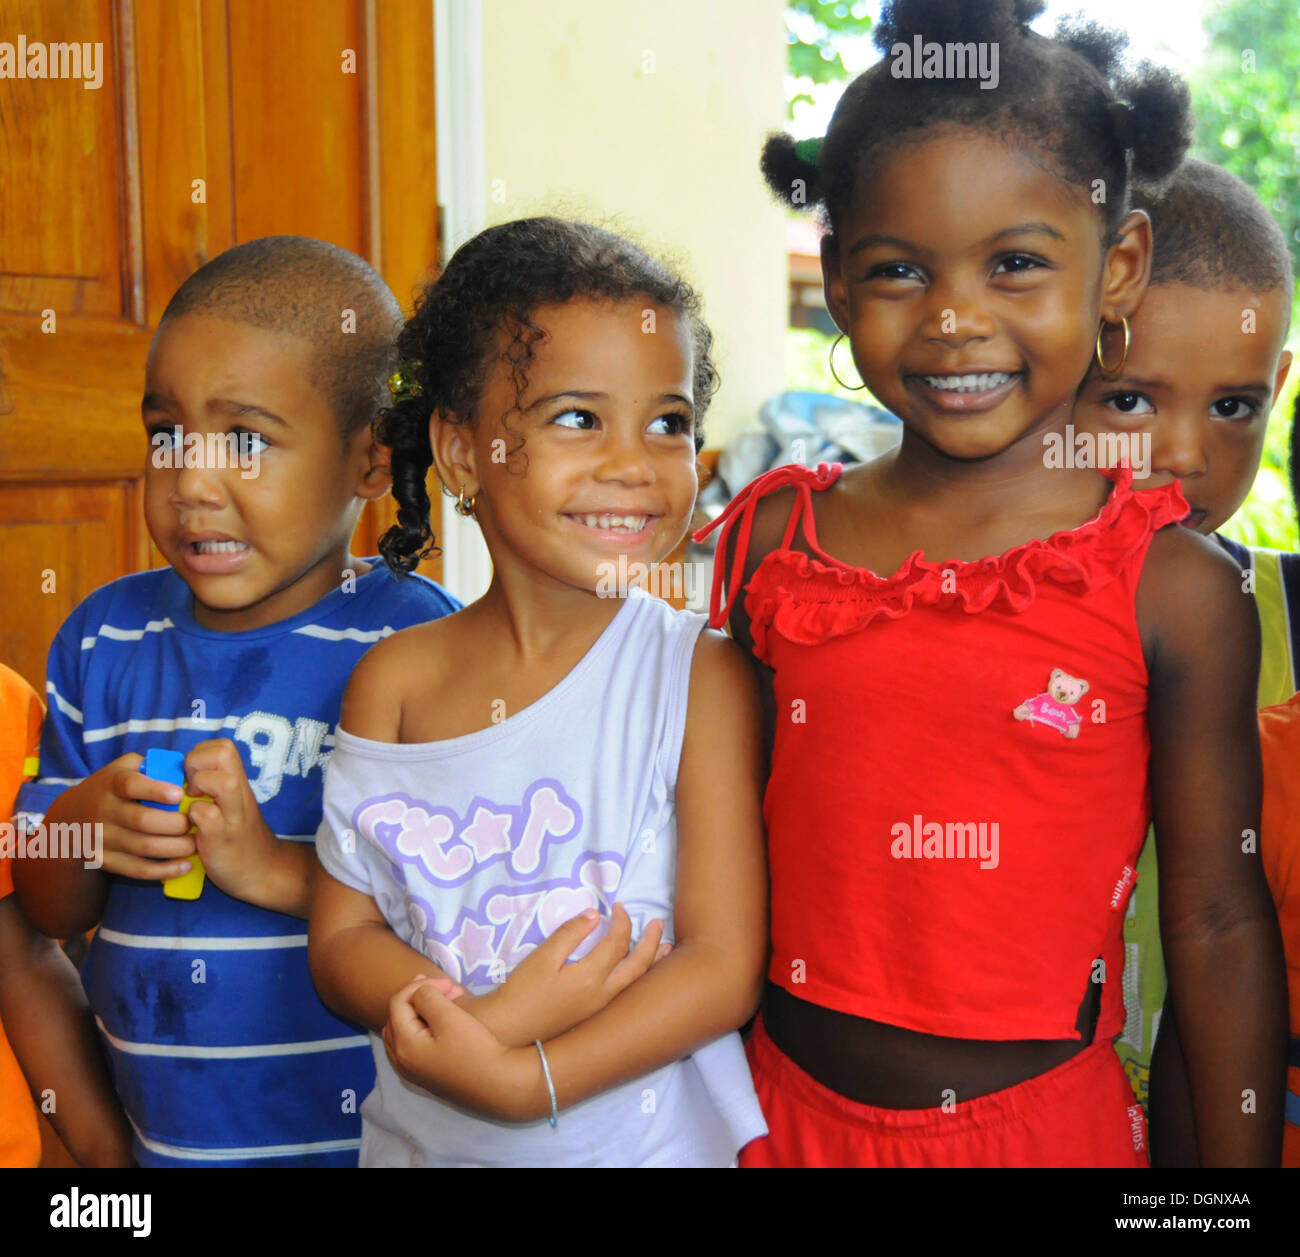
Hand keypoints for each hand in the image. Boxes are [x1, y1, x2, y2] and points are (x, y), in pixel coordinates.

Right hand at [56, 753, 195, 881]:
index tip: (179, 794)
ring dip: (176, 848)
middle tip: (197, 822)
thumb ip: (152, 765)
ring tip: (197, 844)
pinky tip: (185, 866)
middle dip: (176, 823)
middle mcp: (102, 811)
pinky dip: (164, 870)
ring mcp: (101, 838)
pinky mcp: (104, 861)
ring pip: (143, 847)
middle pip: (142, 820)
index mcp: (110, 783)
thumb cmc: (113, 787)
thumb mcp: (124, 768)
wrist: (71, 817)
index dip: (155, 790)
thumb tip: (187, 770)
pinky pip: (137, 870)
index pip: (130, 786)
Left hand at [181, 739, 280, 901]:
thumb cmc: (237, 835)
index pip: (222, 745)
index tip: (193, 776)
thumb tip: (175, 776)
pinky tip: (192, 828)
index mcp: (238, 782)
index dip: (201, 753)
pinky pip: (205, 816)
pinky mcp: (222, 838)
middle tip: (191, 787)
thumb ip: (213, 787)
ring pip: (222, 782)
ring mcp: (233, 815)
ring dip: (199, 787)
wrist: (263, 870)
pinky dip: (193, 818)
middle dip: (197, 763)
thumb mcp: (231, 804)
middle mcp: (239, 793)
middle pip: (224, 752)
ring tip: (192, 803)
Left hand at [382, 974, 540, 1120]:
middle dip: (419, 997)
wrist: (495, 1084)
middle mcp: (401, 1060)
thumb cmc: (474, 1048)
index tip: (448, 982)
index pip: (399, 1002)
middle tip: (445, 987)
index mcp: (404, 1044)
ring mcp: (412, 1072)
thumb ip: (428, 997)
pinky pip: (410, 1046)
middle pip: (397, 1016)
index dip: (421, 985)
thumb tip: (419, 992)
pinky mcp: (424, 1077)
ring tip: (443, 1000)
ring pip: (402, 1032)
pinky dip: (420, 1028)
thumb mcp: (450, 1016)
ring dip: (419, 1012)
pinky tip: (438, 1023)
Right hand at [470, 904, 670, 1046]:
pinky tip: (638, 972)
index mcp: (590, 977)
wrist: (508, 1032)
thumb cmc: (522, 992)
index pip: (617, 943)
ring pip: (636, 983)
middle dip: (650, 942)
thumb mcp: (542, 957)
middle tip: (657, 922)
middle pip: (638, 965)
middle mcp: (603, 996)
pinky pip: (627, 994)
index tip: (617, 906)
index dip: (621, 921)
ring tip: (665, 948)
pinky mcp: (594, 1017)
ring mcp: (601, 1009)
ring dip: (652, 962)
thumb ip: (569, 933)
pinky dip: (639, 978)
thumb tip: (595, 914)